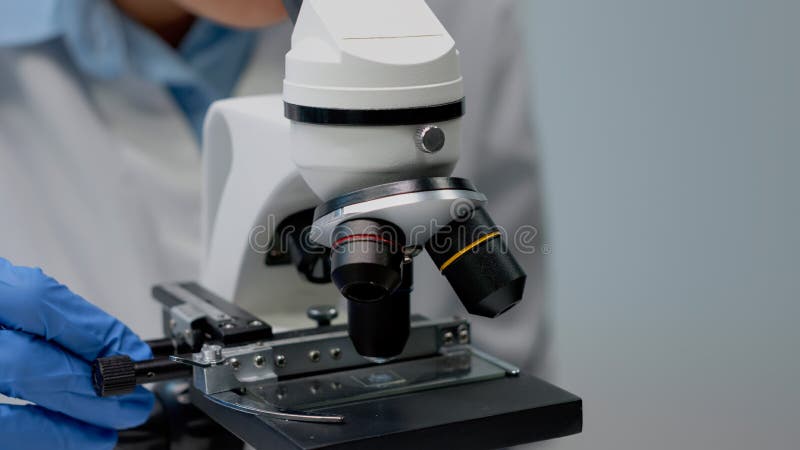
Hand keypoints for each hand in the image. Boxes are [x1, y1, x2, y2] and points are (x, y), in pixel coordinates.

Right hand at [0, 257, 154, 449]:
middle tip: (134, 400)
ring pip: (7, 417)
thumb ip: (44, 315)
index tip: (134, 355)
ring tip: (108, 429)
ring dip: (67, 427)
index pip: (40, 303)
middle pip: (28, 364)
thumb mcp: (3, 292)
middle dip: (94, 388)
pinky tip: (70, 438)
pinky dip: (38, 440)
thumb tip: (115, 350)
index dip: (95, 333)